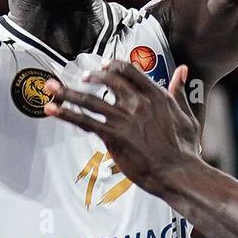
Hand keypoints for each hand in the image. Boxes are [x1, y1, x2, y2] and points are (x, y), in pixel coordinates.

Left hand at [43, 59, 199, 195]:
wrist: (179, 172)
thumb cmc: (186, 149)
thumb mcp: (186, 115)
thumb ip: (179, 91)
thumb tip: (183, 71)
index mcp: (156, 95)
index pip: (129, 71)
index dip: (113, 65)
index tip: (104, 65)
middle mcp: (138, 102)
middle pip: (108, 80)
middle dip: (92, 76)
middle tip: (82, 77)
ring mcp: (124, 118)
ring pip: (89, 99)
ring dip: (67, 92)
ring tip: (52, 87)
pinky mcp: (114, 135)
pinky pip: (84, 121)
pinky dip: (65, 114)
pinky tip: (51, 109)